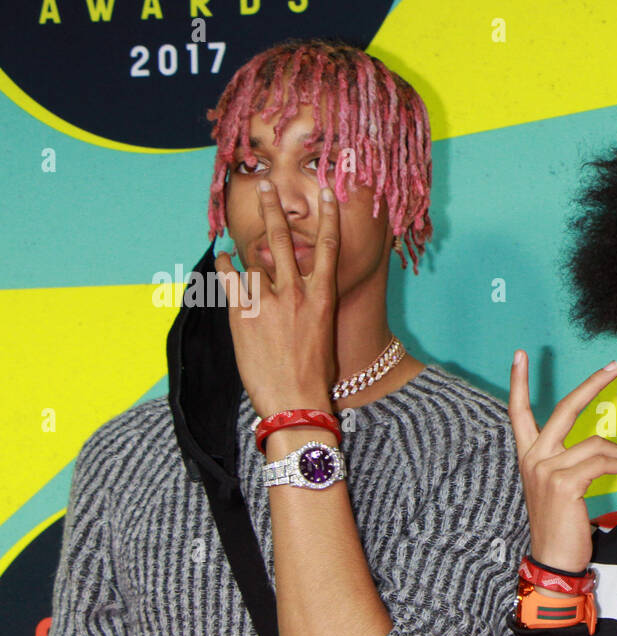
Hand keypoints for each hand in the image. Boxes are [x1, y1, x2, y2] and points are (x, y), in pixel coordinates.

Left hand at [215, 179, 339, 416]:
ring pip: (253, 261)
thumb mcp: (324, 336)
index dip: (329, 218)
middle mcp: (297, 294)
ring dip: (245, 255)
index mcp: (323, 299)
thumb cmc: (315, 376)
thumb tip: (302, 296)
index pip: (329, 248)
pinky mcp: (243, 315)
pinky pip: (229, 279)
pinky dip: (224, 267)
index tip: (329, 194)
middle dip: (276, 209)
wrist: (295, 403)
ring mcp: (268, 302)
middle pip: (285, 240)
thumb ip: (313, 309)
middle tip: (268, 185)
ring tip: (234, 248)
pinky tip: (222, 261)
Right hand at [508, 350, 616, 572]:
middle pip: (565, 408)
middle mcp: (534, 457)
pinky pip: (603, 461)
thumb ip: (570, 462)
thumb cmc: (560, 525)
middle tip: (613, 366)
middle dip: (591, 384)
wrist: (553, 559)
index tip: (520, 355)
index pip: (518, 412)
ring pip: (597, 443)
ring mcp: (548, 469)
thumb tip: (603, 450)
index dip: (518, 383)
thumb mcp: (558, 487)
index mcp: (529, 456)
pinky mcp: (565, 482)